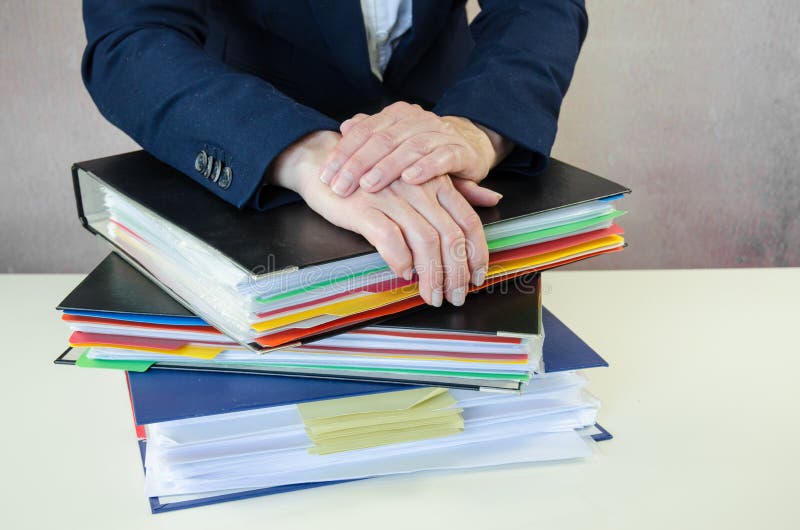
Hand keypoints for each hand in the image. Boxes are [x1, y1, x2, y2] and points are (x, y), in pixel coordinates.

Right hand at [269, 131, 493, 305]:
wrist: (325, 160)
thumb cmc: (375, 175)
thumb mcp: (420, 178)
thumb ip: (458, 190)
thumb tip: (494, 197)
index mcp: (437, 183)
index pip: (468, 221)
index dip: (477, 253)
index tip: (476, 278)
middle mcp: (419, 188)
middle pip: (450, 237)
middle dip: (456, 273)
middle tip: (454, 297)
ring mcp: (393, 197)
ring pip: (425, 241)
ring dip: (432, 275)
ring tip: (431, 296)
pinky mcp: (364, 207)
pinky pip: (389, 238)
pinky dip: (400, 260)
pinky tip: (402, 274)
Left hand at [319, 101, 512, 196]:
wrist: (469, 146)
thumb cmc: (424, 151)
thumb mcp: (395, 143)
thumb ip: (371, 134)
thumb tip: (345, 127)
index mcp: (397, 115)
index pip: (364, 131)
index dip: (343, 154)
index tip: (326, 177)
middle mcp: (418, 120)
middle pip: (383, 139)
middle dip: (359, 164)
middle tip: (341, 186)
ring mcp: (441, 134)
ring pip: (410, 147)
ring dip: (388, 167)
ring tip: (369, 185)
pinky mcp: (461, 151)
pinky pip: (443, 158)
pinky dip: (426, 168)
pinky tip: (410, 180)